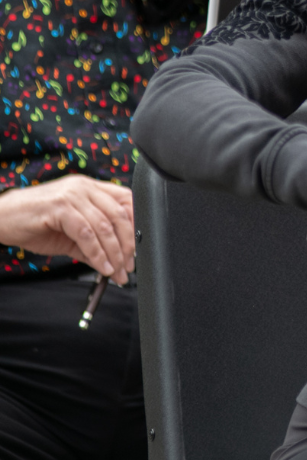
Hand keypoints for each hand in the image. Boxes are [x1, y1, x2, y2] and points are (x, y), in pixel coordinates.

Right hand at [0, 176, 135, 283]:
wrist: (0, 218)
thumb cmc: (34, 222)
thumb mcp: (70, 232)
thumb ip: (93, 243)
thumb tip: (115, 262)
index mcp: (91, 187)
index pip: (127, 200)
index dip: (137, 224)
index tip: (139, 248)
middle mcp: (85, 187)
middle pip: (119, 215)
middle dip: (128, 245)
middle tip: (129, 266)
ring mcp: (73, 195)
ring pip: (105, 226)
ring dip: (114, 253)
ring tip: (116, 271)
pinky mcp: (60, 207)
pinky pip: (86, 233)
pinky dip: (97, 253)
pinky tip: (101, 267)